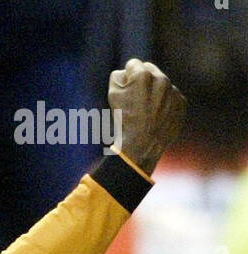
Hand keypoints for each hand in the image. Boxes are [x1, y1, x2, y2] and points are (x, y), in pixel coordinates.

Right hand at [109, 58, 185, 174]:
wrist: (142, 147)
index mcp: (143, 75)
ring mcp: (173, 91)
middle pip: (150, 70)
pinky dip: (165, 105)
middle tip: (136, 101)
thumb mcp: (112, 96)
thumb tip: (126, 72)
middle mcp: (161, 79)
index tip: (125, 90)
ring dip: (155, 93)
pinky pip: (172, 98)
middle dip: (143, 81)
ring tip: (146, 112)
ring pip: (162, 84)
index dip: (127, 77)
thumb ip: (118, 76)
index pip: (133, 64)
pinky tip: (156, 118)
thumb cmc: (124, 122)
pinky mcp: (181, 103)